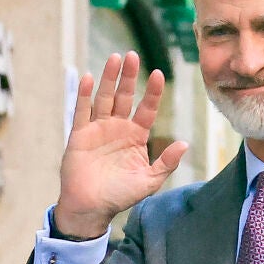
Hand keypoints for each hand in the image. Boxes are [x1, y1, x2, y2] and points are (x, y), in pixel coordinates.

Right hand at [55, 52, 189, 238]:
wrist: (91, 208)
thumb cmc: (120, 196)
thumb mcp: (149, 181)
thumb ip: (166, 163)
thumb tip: (184, 144)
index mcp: (135, 137)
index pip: (147, 109)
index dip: (152, 92)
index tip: (159, 74)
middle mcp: (117, 128)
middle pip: (124, 96)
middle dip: (129, 76)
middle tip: (132, 55)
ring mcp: (98, 129)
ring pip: (105, 98)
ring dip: (109, 78)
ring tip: (115, 58)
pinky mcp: (79, 134)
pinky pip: (82, 111)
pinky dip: (85, 95)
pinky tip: (89, 78)